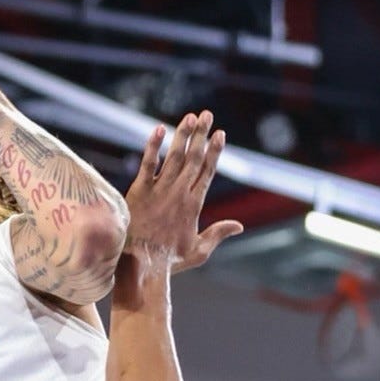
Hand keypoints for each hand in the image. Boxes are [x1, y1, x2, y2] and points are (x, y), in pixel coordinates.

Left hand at [123, 113, 242, 272]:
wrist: (141, 266)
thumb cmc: (169, 261)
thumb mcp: (199, 250)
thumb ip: (218, 233)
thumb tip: (239, 226)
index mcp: (194, 205)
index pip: (208, 171)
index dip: (214, 151)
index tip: (220, 134)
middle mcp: (179, 193)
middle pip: (194, 158)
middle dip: (202, 134)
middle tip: (208, 114)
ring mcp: (160, 190)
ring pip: (175, 156)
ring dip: (183, 135)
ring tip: (190, 117)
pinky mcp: (140, 190)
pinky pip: (148, 163)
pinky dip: (154, 146)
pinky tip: (158, 129)